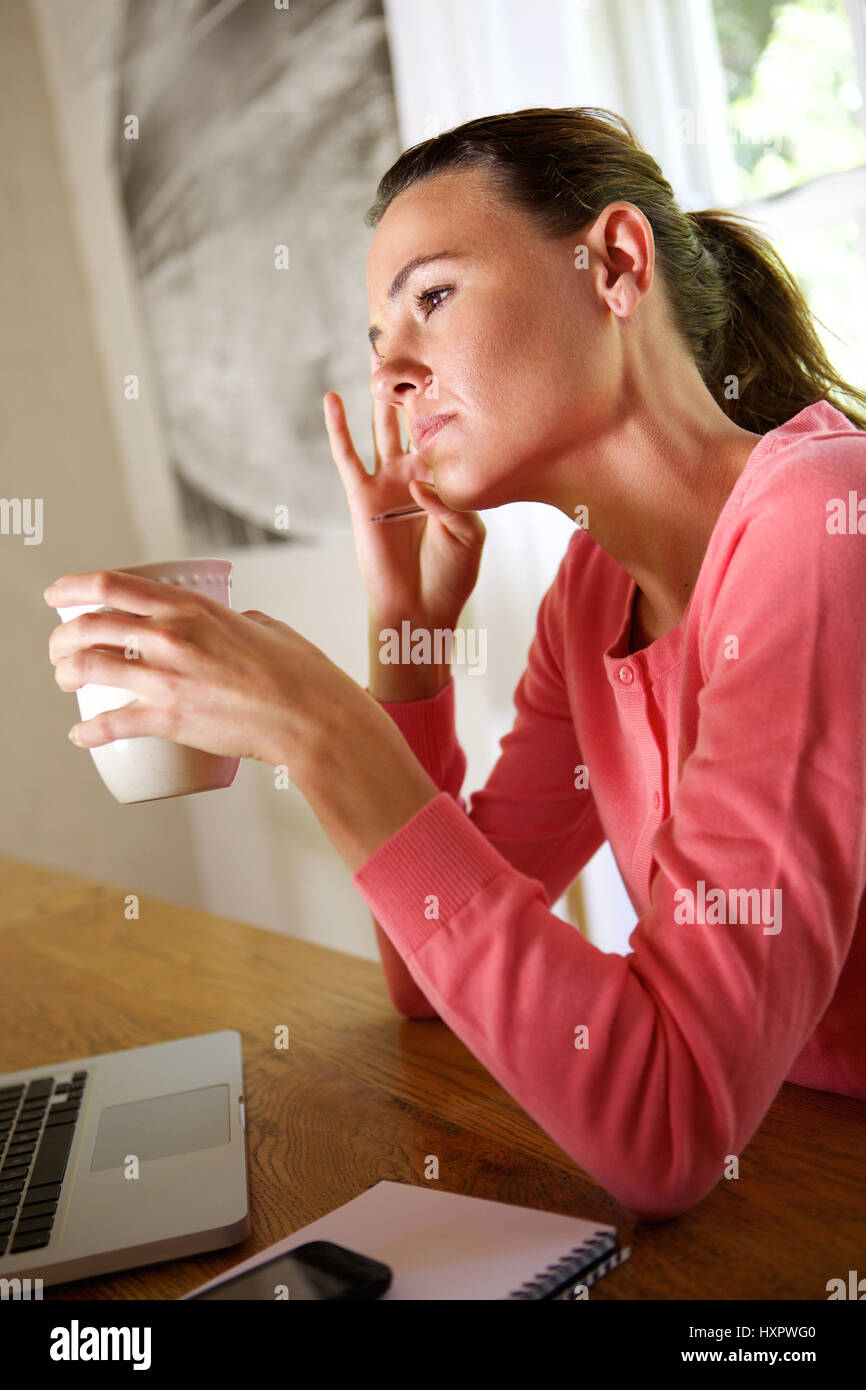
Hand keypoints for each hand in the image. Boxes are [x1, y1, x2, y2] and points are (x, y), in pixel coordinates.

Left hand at [44, 569, 362, 773]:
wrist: (312, 719)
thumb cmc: (301, 674)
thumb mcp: (266, 626)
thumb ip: (238, 620)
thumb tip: (232, 624)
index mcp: (191, 607)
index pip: (110, 585)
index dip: (71, 588)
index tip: (56, 596)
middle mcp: (170, 636)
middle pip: (88, 627)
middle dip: (62, 638)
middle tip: (59, 649)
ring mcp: (167, 678)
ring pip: (87, 669)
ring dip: (65, 675)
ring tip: (65, 682)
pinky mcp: (170, 718)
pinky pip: (111, 723)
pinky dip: (87, 731)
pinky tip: (80, 736)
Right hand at [323, 347, 485, 629]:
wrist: (420, 608)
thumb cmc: (450, 574)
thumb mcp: (469, 533)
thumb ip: (453, 501)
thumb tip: (422, 481)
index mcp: (447, 479)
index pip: (449, 431)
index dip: (452, 399)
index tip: (463, 358)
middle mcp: (416, 473)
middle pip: (414, 418)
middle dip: (415, 383)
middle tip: (418, 340)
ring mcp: (388, 482)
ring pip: (382, 428)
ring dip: (379, 394)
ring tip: (377, 354)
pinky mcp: (363, 497)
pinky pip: (348, 457)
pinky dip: (339, 429)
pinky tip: (333, 399)